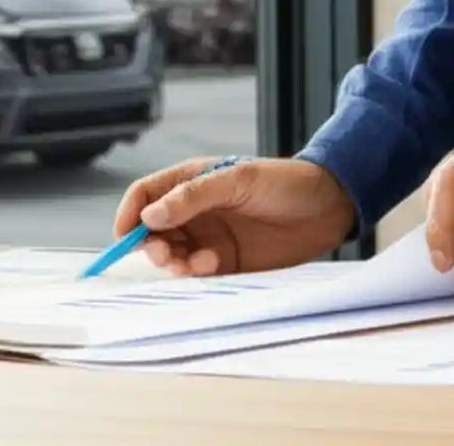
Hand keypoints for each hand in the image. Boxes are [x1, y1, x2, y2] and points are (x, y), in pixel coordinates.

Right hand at [113, 157, 355, 275]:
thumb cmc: (284, 182)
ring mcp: (208, 237)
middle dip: (150, 244)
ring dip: (174, 261)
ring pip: (171, 254)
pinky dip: (195, 273)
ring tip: (194, 263)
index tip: (124, 235)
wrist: (329, 207)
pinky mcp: (225, 262)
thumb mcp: (236, 180)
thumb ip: (191, 197)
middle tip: (164, 254)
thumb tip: (149, 215)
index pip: (144, 195)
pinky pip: (196, 272)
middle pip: (151, 230)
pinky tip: (213, 265)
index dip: (129, 213)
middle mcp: (193, 211)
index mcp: (189, 182)